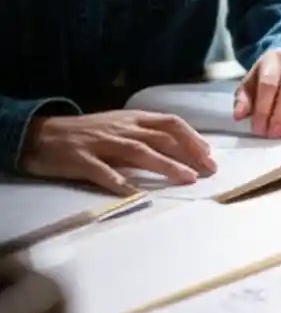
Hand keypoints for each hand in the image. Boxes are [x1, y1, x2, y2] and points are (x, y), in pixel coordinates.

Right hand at [20, 111, 216, 195]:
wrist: (40, 134)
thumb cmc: (86, 134)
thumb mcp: (119, 127)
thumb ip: (146, 136)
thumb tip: (181, 151)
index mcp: (131, 119)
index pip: (170, 123)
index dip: (192, 138)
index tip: (209, 154)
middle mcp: (120, 128)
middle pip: (160, 138)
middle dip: (188, 153)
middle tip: (209, 170)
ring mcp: (100, 143)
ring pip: (138, 152)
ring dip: (165, 165)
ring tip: (186, 178)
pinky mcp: (80, 159)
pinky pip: (101, 171)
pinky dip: (118, 182)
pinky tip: (134, 193)